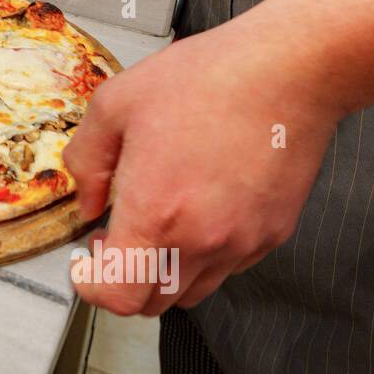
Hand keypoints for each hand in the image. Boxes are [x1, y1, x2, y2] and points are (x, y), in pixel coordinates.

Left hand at [62, 14, 341, 315]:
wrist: (288, 70)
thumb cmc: (205, 79)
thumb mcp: (116, 104)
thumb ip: (86, 161)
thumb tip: (86, 203)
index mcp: (155, 212)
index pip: (118, 295)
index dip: (92, 286)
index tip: (87, 263)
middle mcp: (201, 240)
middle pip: (152, 303)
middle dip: (123, 280)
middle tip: (115, 238)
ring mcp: (241, 242)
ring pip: (190, 291)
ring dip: (163, 271)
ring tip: (157, 222)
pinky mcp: (272, 235)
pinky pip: (228, 267)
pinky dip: (203, 255)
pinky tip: (197, 210)